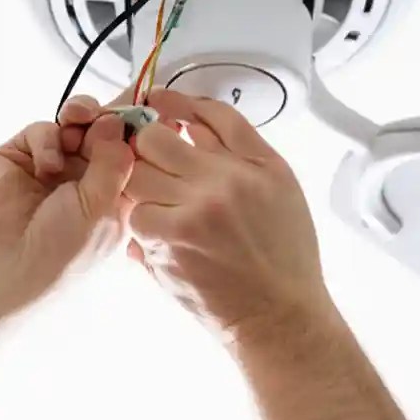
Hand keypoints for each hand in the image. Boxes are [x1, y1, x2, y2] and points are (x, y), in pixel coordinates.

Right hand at [0, 94, 134, 310]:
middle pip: (105, 134)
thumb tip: (116, 122)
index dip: (141, 133)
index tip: (152, 111)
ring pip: (76, 126)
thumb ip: (114, 162)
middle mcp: (85, 181)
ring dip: (81, 118)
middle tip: (108, 114)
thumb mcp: (102, 211)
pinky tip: (46, 167)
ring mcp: (54, 168)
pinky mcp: (22, 156)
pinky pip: (43, 131)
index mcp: (113, 200)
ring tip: (78, 122)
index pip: (134, 157)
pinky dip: (48, 141)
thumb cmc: (59, 253)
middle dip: (109, 119)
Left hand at [124, 90, 334, 342]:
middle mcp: (224, 183)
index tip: (158, 103)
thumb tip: (192, 125)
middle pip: (157, 139)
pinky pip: (135, 217)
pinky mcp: (170, 246)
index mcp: (256, 165)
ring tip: (157, 200)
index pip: (206, 114)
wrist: (280, 317)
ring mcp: (193, 214)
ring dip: (139, 185)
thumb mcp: (281, 189)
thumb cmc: (284, 256)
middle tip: (150, 159)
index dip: (173, 103)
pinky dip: (141, 223)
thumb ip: (241, 151)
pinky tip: (160, 233)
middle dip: (146, 145)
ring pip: (137, 176)